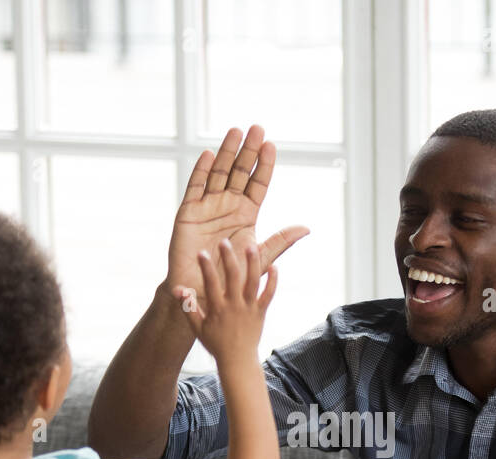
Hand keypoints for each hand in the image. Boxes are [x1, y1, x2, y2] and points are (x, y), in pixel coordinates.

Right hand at [166, 126, 307, 315]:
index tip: (272, 145)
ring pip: (219, 174)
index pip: (258, 183)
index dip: (264, 165)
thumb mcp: (260, 256)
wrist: (204, 292)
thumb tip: (306, 228)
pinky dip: (202, 171)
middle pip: (240, 172)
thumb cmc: (232, 277)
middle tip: (257, 128)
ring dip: (227, 153)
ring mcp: (208, 206)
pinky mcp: (189, 213)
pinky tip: (210, 154)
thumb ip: (280, 241)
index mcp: (247, 214)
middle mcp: (228, 205)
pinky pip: (196, 188)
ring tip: (236, 132)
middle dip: (248, 151)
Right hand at [176, 239, 276, 360]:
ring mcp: (249, 308)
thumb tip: (177, 288)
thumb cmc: (215, 343)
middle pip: (233, 278)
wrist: (238, 360)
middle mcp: (234, 306)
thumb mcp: (197, 327)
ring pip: (253, 282)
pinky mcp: (260, 312)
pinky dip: (273, 281)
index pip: (210, 284)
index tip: (202, 252)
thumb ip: (188, 307)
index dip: (206, 267)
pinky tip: (275, 266)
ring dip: (253, 263)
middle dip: (229, 258)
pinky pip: (269, 294)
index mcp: (217, 309)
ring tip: (252, 246)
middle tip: (225, 242)